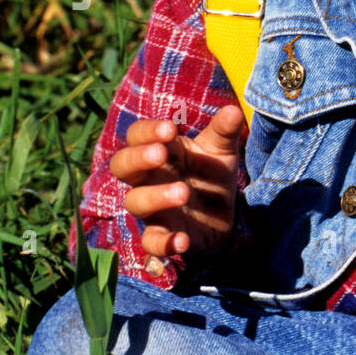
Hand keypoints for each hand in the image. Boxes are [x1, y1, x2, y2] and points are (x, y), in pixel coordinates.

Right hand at [108, 106, 245, 260]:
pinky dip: (163, 243)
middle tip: (160, 153)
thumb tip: (234, 111)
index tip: (171, 129)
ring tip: (184, 192)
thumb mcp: (221, 152)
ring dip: (155, 196)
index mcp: (159, 152)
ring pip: (135, 201)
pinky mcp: (163, 236)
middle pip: (122, 165)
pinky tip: (182, 240)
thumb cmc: (212, 176)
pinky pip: (151, 242)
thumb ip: (224, 132)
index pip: (137, 136)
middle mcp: (148, 179)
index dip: (148, 131)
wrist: (223, 218)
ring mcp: (153, 209)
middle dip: (137, 158)